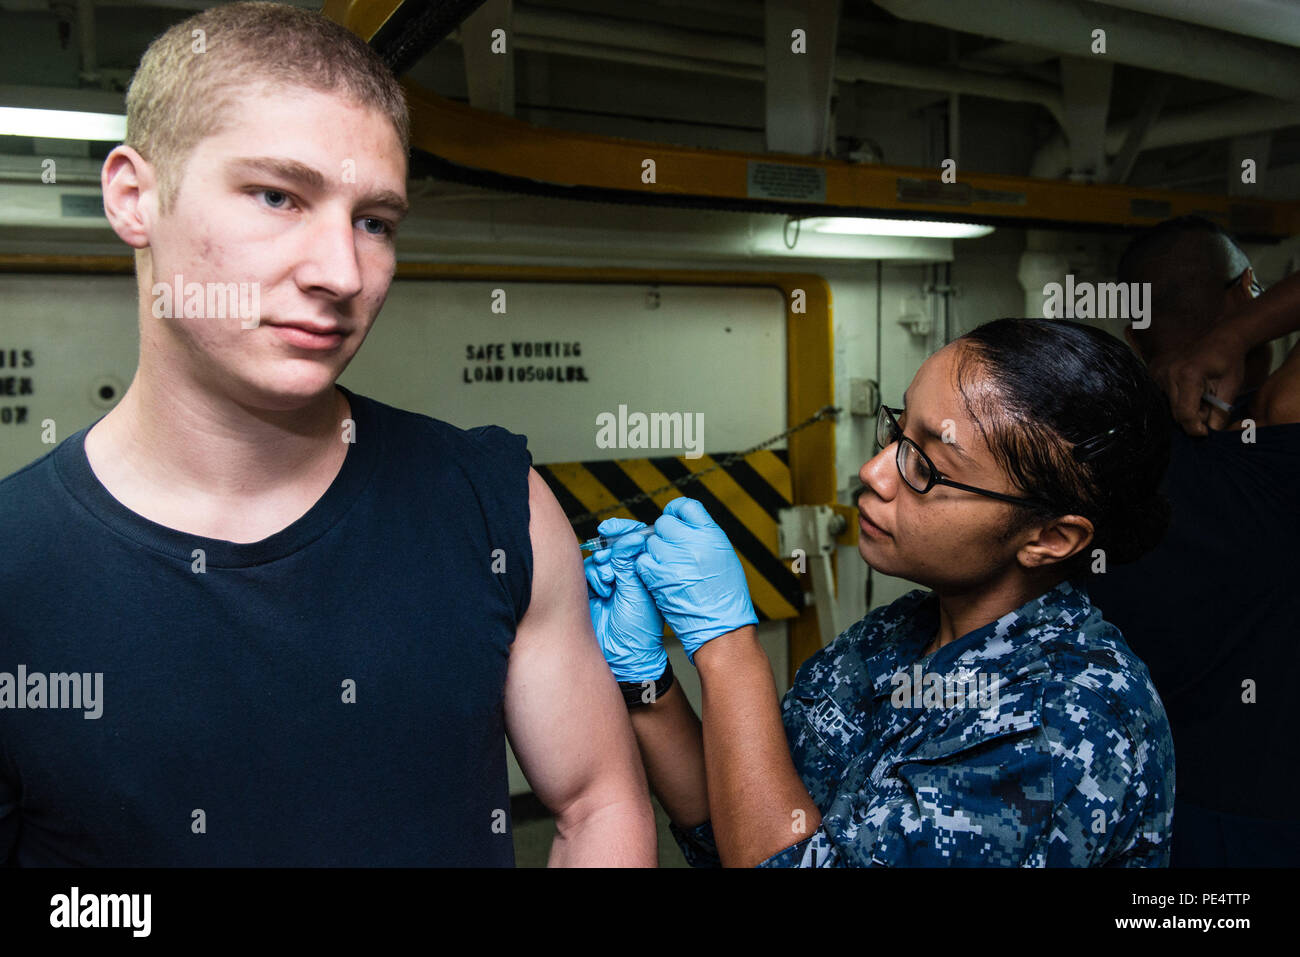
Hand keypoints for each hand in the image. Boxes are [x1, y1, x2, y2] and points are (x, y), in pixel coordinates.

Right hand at [585, 518, 666, 682]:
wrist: (622, 657)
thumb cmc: (639, 630)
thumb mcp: (638, 592)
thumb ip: (629, 563)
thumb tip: (630, 537)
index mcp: (644, 572)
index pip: (634, 541)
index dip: (624, 532)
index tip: (612, 529)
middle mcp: (626, 575)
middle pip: (613, 547)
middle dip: (609, 549)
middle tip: (608, 557)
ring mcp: (608, 583)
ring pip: (598, 559)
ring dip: (602, 565)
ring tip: (610, 581)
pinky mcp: (591, 592)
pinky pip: (586, 572)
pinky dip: (593, 577)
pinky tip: (602, 590)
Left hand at [635, 497, 757, 661]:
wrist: (722, 629)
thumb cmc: (726, 598)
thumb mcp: (724, 558)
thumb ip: (703, 538)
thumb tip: (684, 527)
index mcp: (712, 535)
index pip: (687, 506)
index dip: (677, 511)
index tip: (674, 518)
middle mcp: (693, 543)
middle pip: (664, 523)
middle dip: (664, 535)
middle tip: (670, 550)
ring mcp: (674, 560)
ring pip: (650, 543)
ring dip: (655, 553)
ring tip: (668, 568)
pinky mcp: (658, 577)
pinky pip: (642, 562)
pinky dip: (646, 568)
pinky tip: (659, 578)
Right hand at [1146, 323, 1247, 434]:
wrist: (1221, 337)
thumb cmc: (1229, 361)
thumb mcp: (1231, 387)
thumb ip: (1220, 412)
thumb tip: (1211, 432)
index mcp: (1188, 376)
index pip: (1185, 413)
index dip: (1195, 428)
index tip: (1206, 433)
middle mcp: (1168, 373)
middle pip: (1176, 412)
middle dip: (1193, 416)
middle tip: (1210, 407)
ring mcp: (1159, 371)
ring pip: (1169, 405)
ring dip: (1185, 407)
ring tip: (1202, 395)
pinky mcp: (1154, 371)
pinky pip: (1163, 395)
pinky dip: (1178, 398)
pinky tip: (1191, 388)